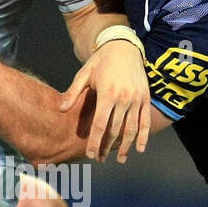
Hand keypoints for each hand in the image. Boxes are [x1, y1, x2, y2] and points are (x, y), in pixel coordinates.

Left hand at [59, 37, 151, 162]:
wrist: (124, 47)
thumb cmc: (101, 61)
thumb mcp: (84, 74)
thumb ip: (73, 93)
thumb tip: (62, 109)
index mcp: (107, 94)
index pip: (100, 125)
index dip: (95, 142)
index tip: (90, 155)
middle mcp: (124, 98)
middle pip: (115, 130)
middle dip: (107, 147)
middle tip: (100, 159)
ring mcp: (137, 99)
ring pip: (131, 129)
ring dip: (125, 147)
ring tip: (119, 159)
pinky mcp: (145, 98)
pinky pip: (146, 121)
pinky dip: (144, 137)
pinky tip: (139, 149)